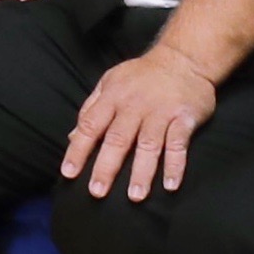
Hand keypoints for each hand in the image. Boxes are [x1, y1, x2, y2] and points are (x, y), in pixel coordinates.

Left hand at [62, 49, 221, 201]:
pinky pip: (178, 144)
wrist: (183, 58)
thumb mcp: (110, 82)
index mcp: (112, 97)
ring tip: (135, 196)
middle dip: (106, 167)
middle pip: (118, 139)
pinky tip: (170, 185)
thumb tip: (71, 137)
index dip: (78, 149)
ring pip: (148, 145)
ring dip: (142, 172)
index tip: (69, 173)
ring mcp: (160, 112)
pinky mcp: (184, 117)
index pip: (90, 125)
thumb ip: (91, 109)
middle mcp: (134, 106)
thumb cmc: (141, 75)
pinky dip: (175, 165)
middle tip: (97, 192)